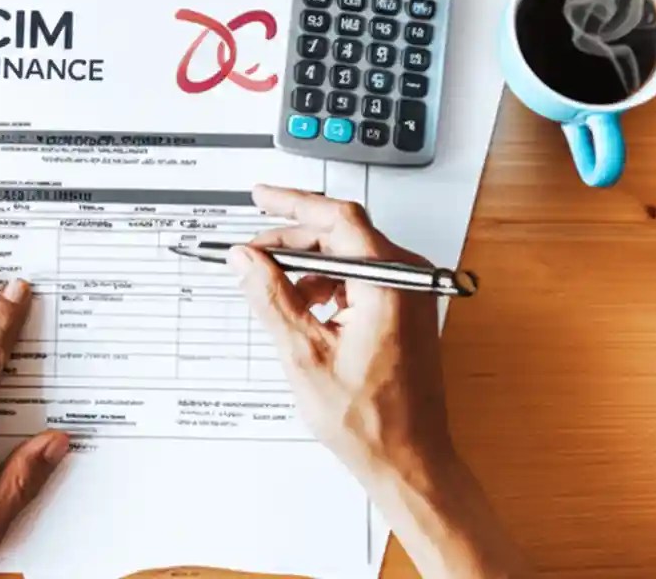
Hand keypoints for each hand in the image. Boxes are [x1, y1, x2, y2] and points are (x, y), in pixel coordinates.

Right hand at [230, 186, 528, 577]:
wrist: (409, 458)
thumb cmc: (371, 419)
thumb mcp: (304, 354)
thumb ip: (271, 298)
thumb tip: (245, 260)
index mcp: (388, 281)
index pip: (336, 217)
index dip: (292, 203)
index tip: (261, 197)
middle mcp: (407, 279)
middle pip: (342, 233)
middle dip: (292, 241)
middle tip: (252, 255)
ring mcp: (410, 293)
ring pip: (349, 256)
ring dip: (308, 267)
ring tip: (275, 292)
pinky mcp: (406, 310)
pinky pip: (361, 279)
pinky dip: (328, 285)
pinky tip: (306, 310)